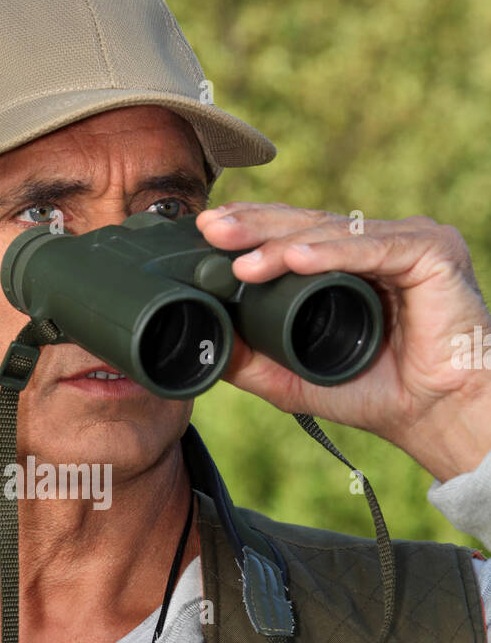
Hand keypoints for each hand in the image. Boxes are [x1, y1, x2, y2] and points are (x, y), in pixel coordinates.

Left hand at [196, 203, 490, 481]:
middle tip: (209, 229)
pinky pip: (373, 248)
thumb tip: (205, 340)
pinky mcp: (433, 250)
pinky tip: (295, 259)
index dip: (252, 229)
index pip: (294, 234)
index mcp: (352, 263)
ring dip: (282, 245)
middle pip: (307, 225)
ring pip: (334, 233)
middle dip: (254, 226)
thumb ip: (253, 358)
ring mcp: (408, 240)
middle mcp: (380, 243)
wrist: (438, 417)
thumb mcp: (296, 378)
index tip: (206, 232)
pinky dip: (332, 254)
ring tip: (241, 261)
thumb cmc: (380, 395)